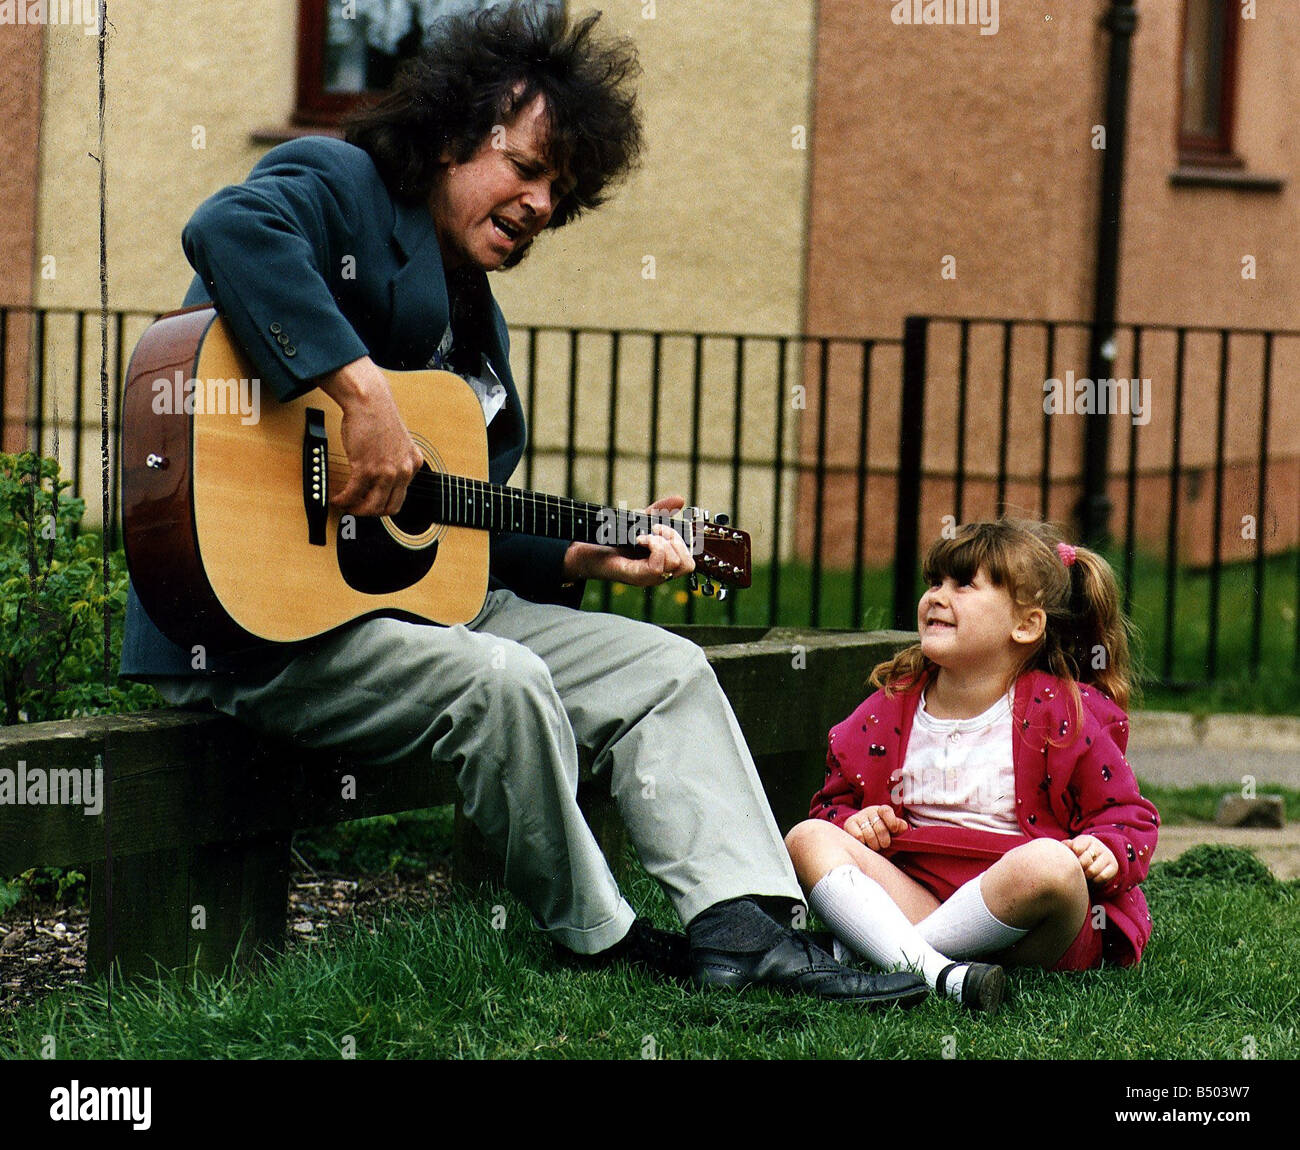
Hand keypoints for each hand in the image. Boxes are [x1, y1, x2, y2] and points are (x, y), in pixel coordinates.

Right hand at [317, 356, 424, 516]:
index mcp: (413, 464)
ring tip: (346, 505)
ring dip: (356, 510)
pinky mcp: (366, 467)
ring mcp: (386, 471)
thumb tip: (383, 479)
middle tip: (358, 509)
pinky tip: (338, 498)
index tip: (371, 505)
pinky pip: (353, 493)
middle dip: (371, 513)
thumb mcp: (398, 442)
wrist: (370, 401)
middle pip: (389, 507)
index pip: (401, 497)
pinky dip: (344, 499)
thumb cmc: (379, 416)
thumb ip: (396, 460)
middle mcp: (403, 470)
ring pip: (372, 506)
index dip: (383, 505)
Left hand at [563, 495, 696, 585]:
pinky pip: (657, 566)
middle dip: (676, 541)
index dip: (682, 542)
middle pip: (687, 565)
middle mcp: (658, 575)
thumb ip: (660, 511)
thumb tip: (680, 500)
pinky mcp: (635, 577)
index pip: (689, 563)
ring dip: (663, 542)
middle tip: (656, 531)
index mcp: (662, 564)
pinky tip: (639, 539)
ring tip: (645, 536)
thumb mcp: (639, 521)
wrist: (584, 549)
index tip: (661, 528)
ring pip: (675, 564)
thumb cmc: (610, 539)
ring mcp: (648, 578)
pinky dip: (652, 546)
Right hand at [844, 805, 907, 851]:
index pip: (886, 811)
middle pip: (880, 828)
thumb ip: (899, 828)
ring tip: (874, 847)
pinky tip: (865, 844)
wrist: (862, 839)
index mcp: (881, 811)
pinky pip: (858, 837)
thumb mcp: (892, 832)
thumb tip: (902, 826)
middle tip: (883, 845)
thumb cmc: (880, 836)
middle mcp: (869, 811)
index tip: (893, 831)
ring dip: (874, 845)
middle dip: (884, 841)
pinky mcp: (848, 824)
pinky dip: (864, 844)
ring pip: (869, 835)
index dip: (892, 822)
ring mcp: (858, 817)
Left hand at [1065, 835, 1118, 884]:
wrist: (1097, 860)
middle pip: (1084, 862)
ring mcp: (1108, 855)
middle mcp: (1099, 845)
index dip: (1072, 859)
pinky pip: (1102, 877)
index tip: (1070, 862)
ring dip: (1086, 877)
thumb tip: (1066, 845)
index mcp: (1087, 839)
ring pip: (1092, 871)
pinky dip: (1095, 881)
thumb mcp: (1072, 849)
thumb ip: (1067, 847)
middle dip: (1078, 869)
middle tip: (1076, 871)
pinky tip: (1092, 879)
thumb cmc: (1080, 855)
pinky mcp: (1114, 866)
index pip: (1076, 849)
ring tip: (1083, 876)